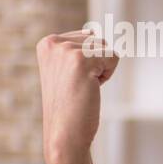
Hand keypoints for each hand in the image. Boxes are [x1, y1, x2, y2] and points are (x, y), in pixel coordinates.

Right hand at [36, 30, 117, 163]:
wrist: (64, 134)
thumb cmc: (70, 106)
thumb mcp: (67, 70)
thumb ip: (77, 48)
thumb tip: (93, 29)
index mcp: (48, 42)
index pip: (89, 37)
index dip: (90, 62)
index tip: (73, 80)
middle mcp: (53, 42)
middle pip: (99, 40)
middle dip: (97, 64)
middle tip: (79, 86)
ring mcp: (65, 50)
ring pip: (107, 48)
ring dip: (102, 70)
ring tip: (83, 88)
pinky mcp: (80, 60)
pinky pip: (114, 57)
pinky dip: (107, 75)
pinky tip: (90, 89)